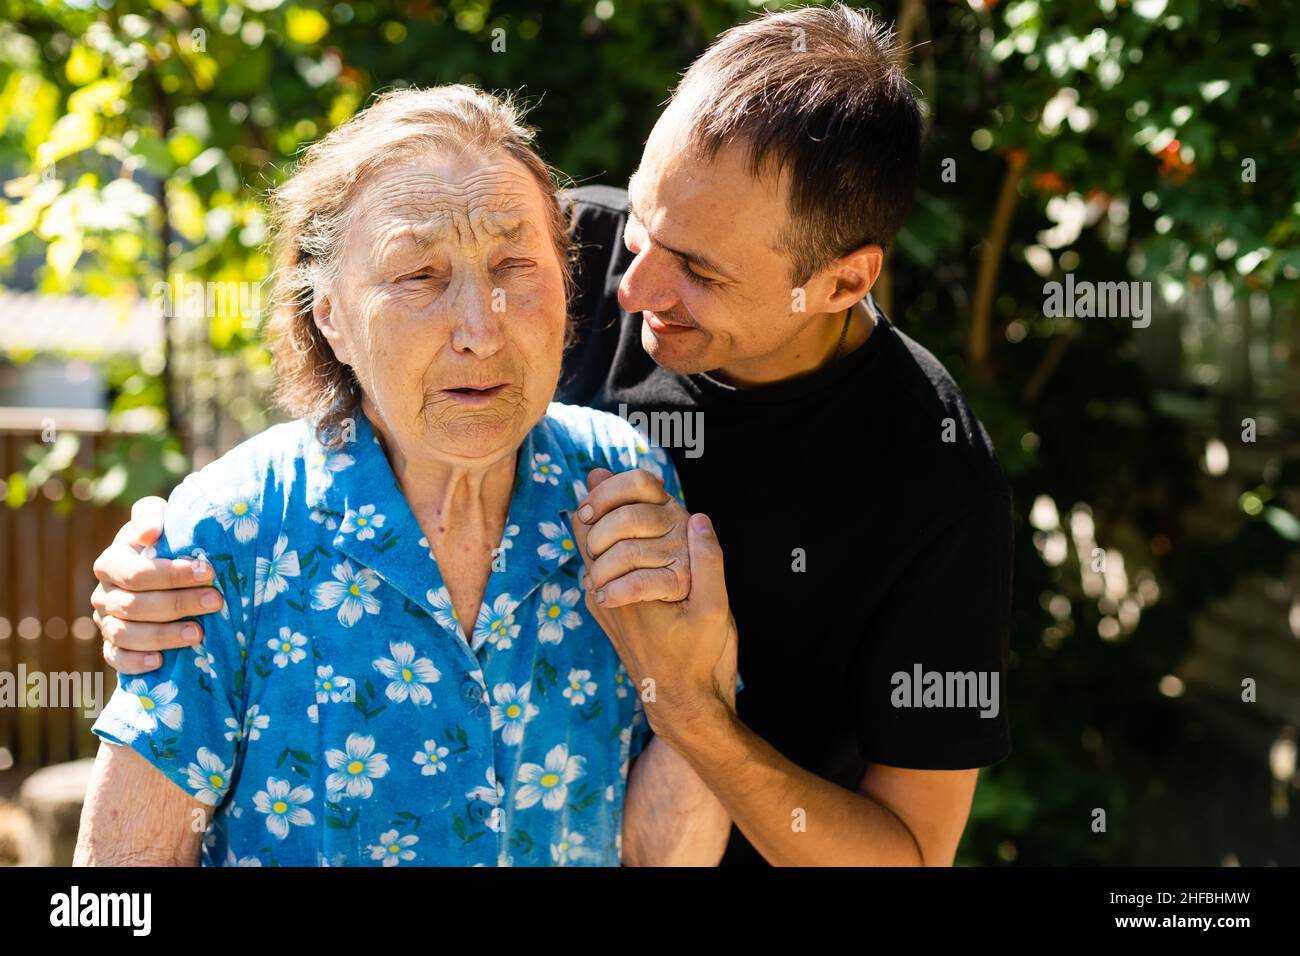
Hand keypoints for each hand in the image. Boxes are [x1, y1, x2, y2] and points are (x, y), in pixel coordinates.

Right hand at [91, 496, 223, 673]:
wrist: (166, 572)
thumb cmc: (167, 543)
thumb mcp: (161, 521)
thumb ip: (151, 516)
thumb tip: (149, 532)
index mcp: (112, 562)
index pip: (135, 573)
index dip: (171, 574)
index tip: (208, 572)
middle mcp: (103, 594)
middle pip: (134, 605)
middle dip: (178, 604)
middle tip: (216, 601)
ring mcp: (106, 622)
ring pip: (125, 634)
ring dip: (163, 635)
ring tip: (198, 634)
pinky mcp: (113, 647)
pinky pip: (116, 659)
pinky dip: (135, 662)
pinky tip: (161, 661)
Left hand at [572, 471, 736, 741]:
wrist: (682, 707)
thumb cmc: (701, 659)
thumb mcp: (715, 609)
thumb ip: (707, 562)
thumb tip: (698, 518)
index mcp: (626, 587)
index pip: (595, 529)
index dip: (603, 498)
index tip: (608, 479)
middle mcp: (605, 595)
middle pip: (585, 535)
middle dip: (599, 507)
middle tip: (611, 484)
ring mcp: (603, 607)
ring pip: (589, 554)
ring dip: (603, 530)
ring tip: (620, 508)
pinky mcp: (608, 616)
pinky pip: (597, 572)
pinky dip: (608, 553)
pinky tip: (629, 544)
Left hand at [573, 466, 690, 606]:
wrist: (687, 648)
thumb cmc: (663, 598)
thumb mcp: (641, 545)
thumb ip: (623, 506)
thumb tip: (596, 474)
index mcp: (670, 512)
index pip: (638, 482)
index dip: (606, 493)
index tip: (585, 514)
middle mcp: (678, 528)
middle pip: (627, 517)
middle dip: (595, 538)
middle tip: (592, 557)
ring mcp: (681, 558)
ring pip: (627, 551)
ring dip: (600, 570)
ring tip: (598, 583)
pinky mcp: (678, 589)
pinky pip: (638, 582)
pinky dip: (614, 591)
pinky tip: (607, 598)